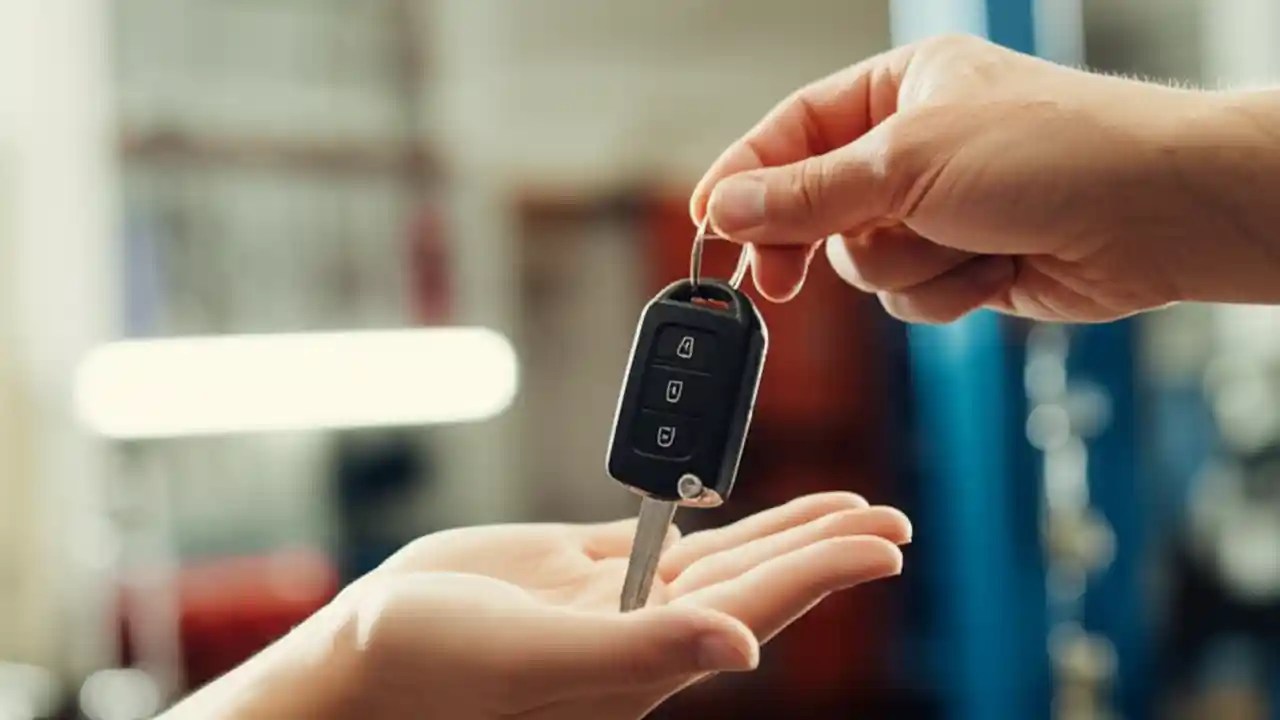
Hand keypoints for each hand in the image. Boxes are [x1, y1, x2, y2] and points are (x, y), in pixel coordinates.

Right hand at [166, 492, 909, 719]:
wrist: (362, 654)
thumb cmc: (436, 671)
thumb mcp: (540, 660)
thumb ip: (641, 650)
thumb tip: (743, 646)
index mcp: (646, 660)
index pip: (759, 606)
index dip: (826, 572)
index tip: (886, 544)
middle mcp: (641, 628)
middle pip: (756, 577)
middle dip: (825, 548)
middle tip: (891, 521)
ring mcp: (609, 595)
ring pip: (717, 552)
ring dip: (782, 530)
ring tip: (846, 510)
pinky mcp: (573, 565)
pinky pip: (655, 527)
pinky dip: (701, 509)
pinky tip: (732, 504)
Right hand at [691, 34, 1279, 321]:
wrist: (1156, 213)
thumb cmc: (1051, 152)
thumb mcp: (908, 162)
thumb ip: (806, 194)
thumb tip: (724, 208)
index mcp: (896, 90)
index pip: (791, 132)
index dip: (744, 178)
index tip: (706, 224)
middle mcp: (912, 148)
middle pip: (816, 206)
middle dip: (813, 242)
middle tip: (776, 281)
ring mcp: (939, 209)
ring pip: (864, 262)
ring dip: (907, 265)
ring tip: (961, 241)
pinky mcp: (966, 262)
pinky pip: (911, 294)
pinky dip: (945, 289)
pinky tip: (992, 265)